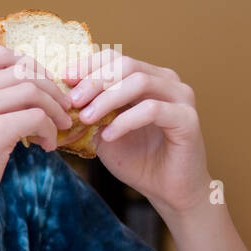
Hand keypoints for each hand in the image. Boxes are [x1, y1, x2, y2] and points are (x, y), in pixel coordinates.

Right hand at [0, 45, 74, 228]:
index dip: (30, 65)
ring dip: (54, 108)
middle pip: (22, 69)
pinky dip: (49, 130)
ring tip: (59, 126)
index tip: (44, 85)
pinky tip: (46, 146)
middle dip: (50, 87)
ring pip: (32, 90)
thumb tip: (27, 84)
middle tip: (62, 107)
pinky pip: (36, 118)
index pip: (0, 54)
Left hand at [64, 48, 210, 213]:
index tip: (65, 80)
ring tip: (86, 118)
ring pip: (139, 82)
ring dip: (107, 99)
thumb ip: (91, 111)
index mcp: (149, 78)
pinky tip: (108, 136)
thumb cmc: (139, 160)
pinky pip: (153, 110)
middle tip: (73, 101)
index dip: (89, 65)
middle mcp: (167, 81)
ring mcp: (181, 98)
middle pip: (126, 65)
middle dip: (95, 81)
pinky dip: (126, 121)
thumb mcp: (105, 131)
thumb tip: (63, 97)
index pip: (116, 58)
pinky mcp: (188, 119)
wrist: (168, 191)